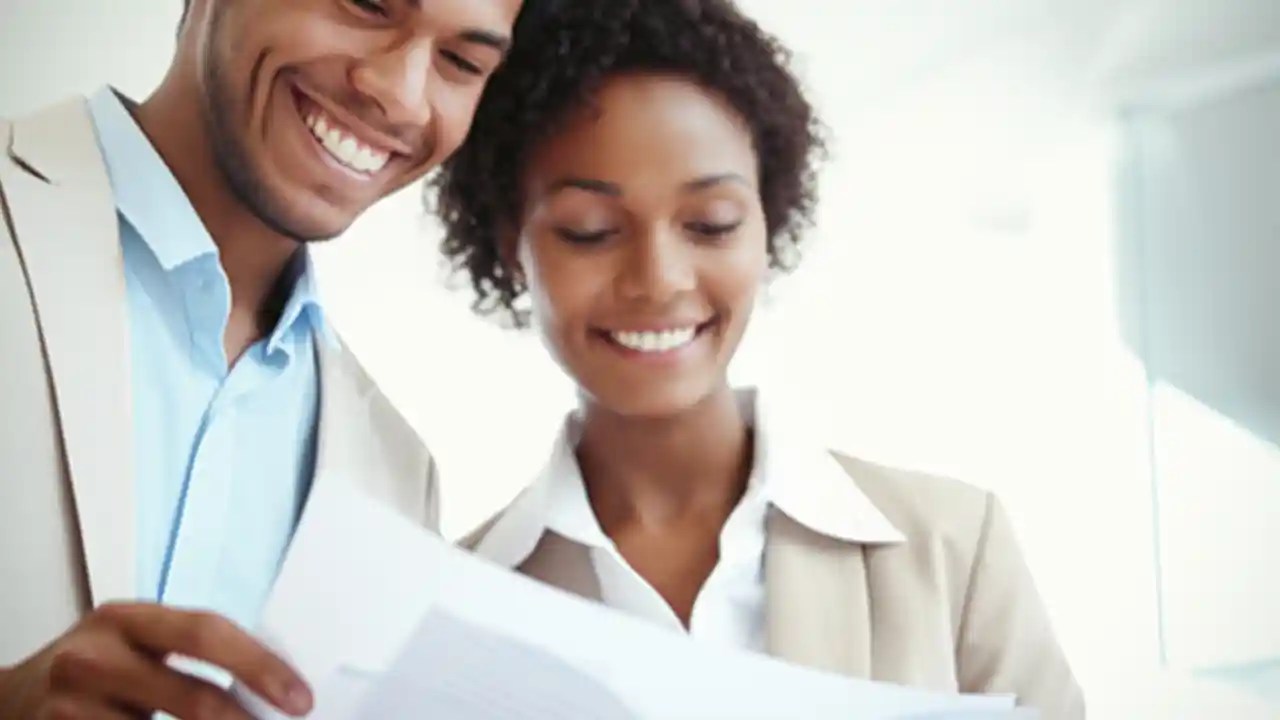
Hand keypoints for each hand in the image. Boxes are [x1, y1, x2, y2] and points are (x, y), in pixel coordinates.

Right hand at [0, 602, 311, 718]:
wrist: (6, 701)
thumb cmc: (88, 672)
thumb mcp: (133, 646)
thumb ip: (188, 657)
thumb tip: (270, 685)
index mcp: (125, 620)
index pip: (207, 632)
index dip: (260, 666)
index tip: (299, 697)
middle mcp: (94, 657)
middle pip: (191, 695)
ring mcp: (71, 705)